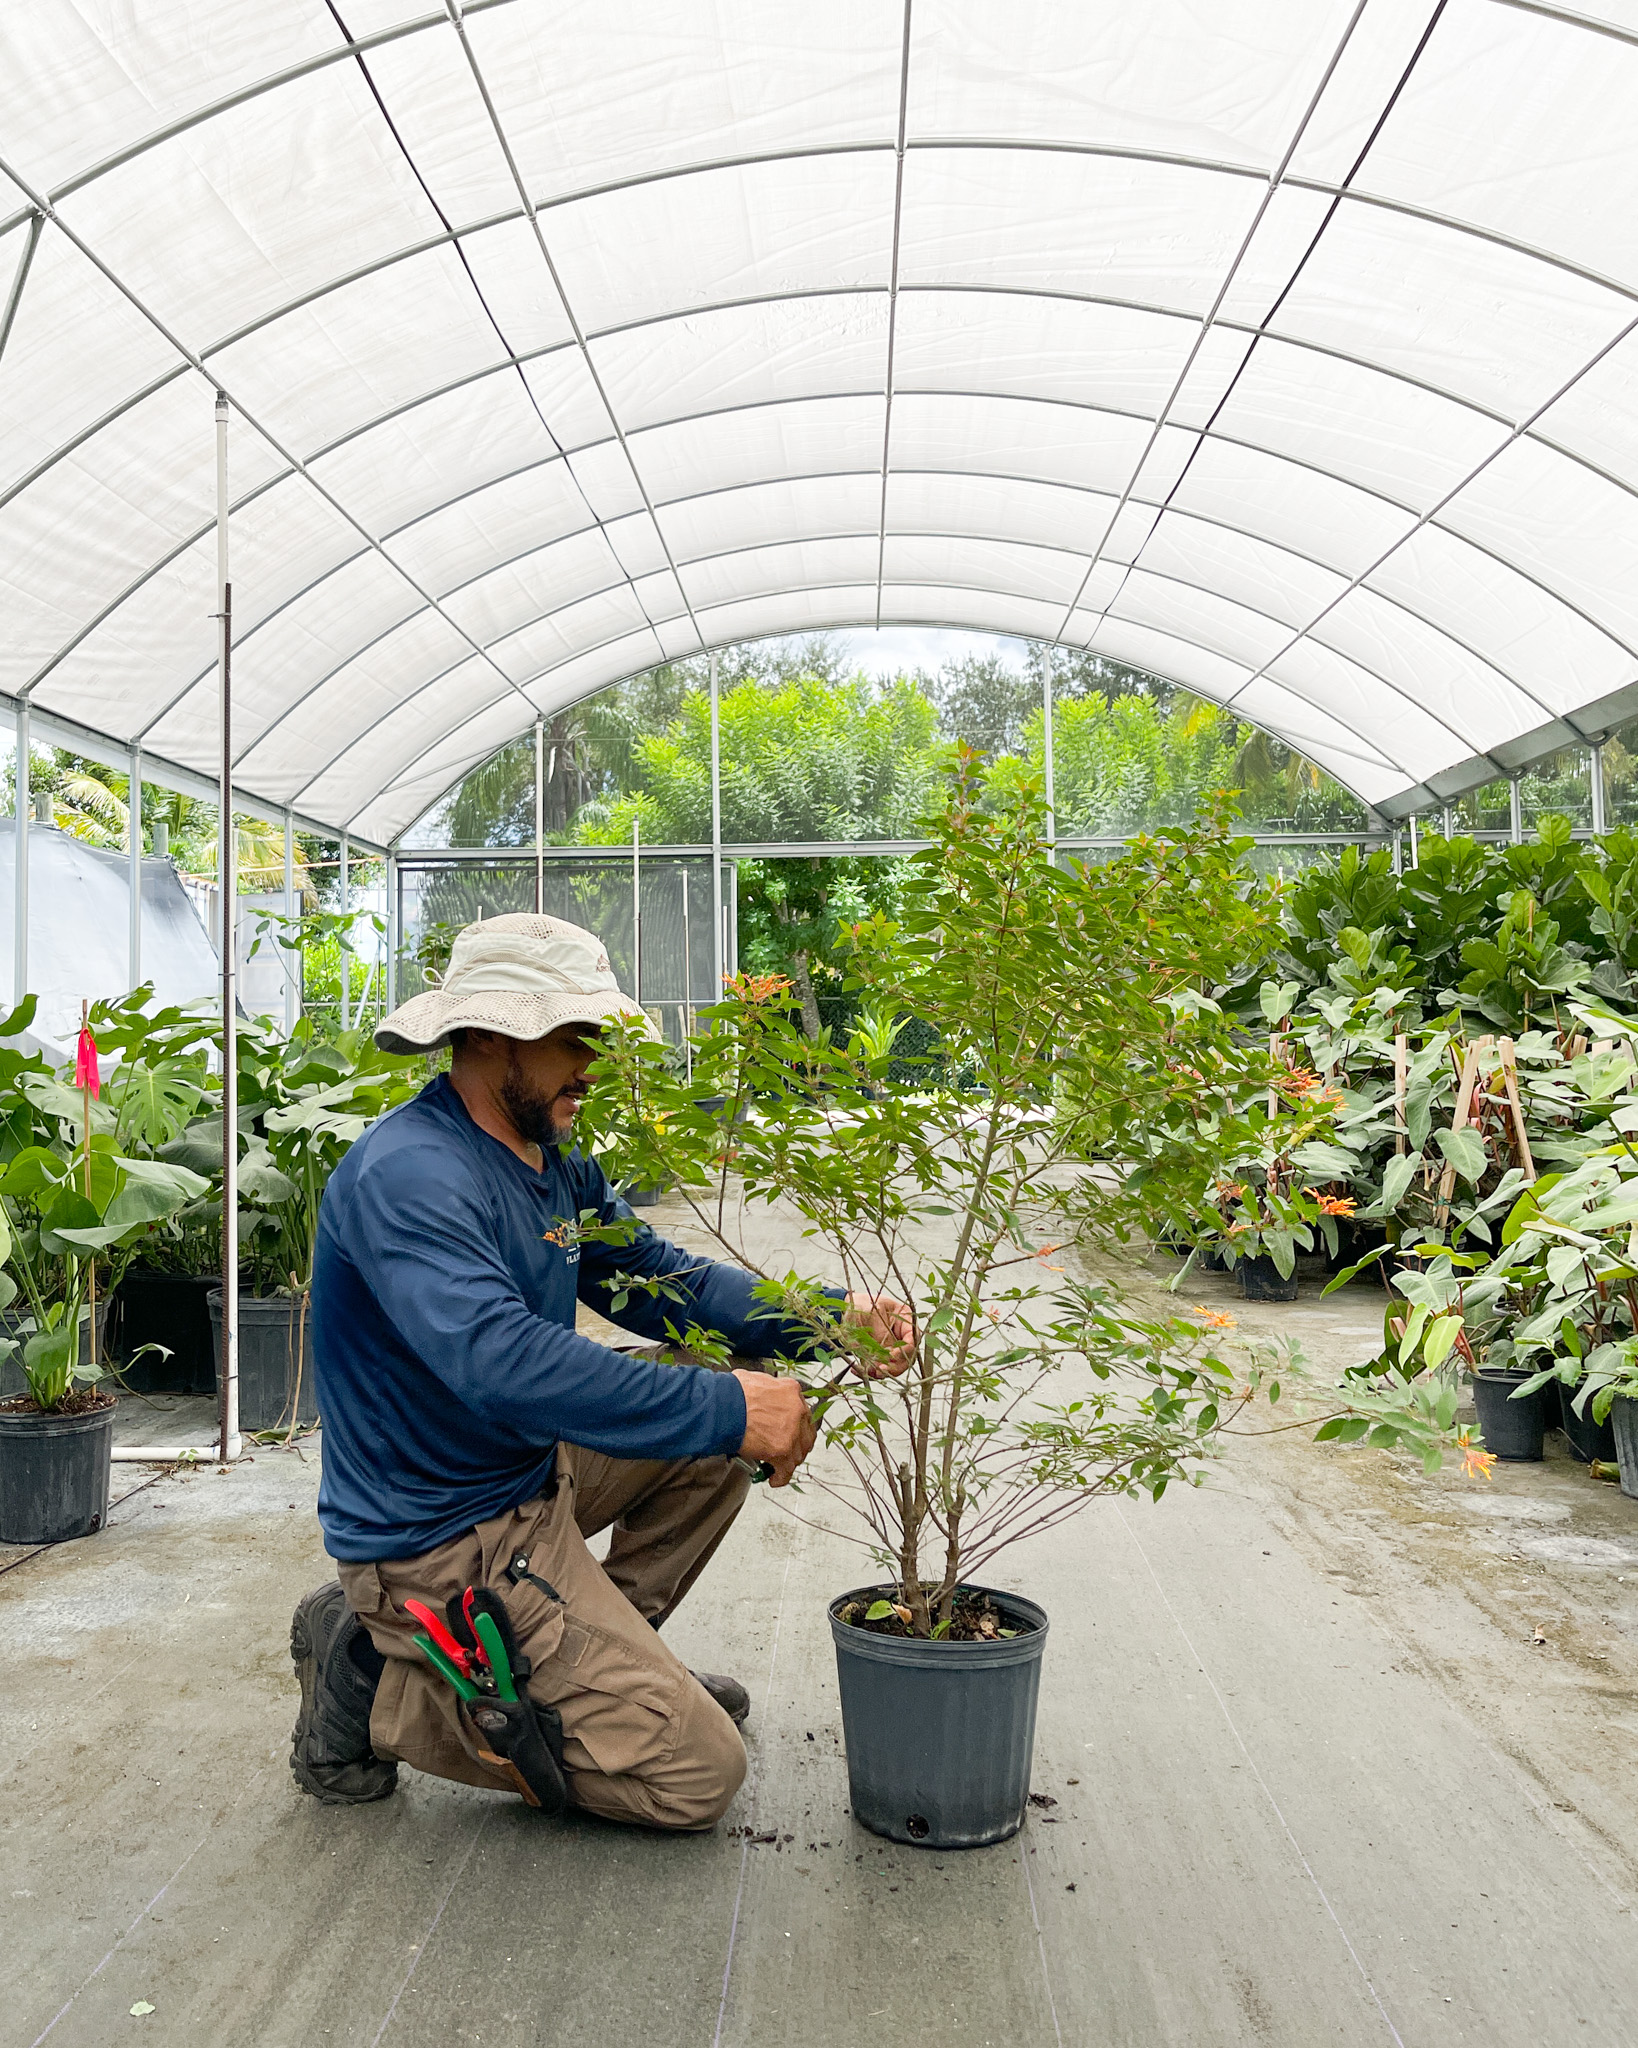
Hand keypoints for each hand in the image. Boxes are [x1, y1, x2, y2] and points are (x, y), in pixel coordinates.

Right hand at [733, 1369, 815, 1486]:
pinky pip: (786, 1470)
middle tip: (787, 1450)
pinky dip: (780, 1477)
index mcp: (790, 1391)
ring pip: (797, 1454)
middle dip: (797, 1445)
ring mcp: (791, 1432)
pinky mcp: (782, 1451)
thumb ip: (767, 1391)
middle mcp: (796, 1410)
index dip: (795, 1425)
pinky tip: (774, 1478)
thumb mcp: (755, 1381)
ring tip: (778, 1467)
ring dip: (788, 1462)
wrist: (723, 1406)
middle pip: (805, 1434)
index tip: (790, 1431)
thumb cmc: (732, 1393)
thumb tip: (763, 1399)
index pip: (801, 1412)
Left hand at [843, 1292, 916, 1377]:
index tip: (891, 1356)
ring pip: (895, 1365)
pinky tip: (862, 1369)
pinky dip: (872, 1371)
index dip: (904, 1350)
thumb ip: (881, 1332)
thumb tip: (886, 1352)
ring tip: (871, 1371)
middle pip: (907, 1356)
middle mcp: (901, 1335)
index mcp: (904, 1319)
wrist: (846, 1310)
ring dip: (884, 1372)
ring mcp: (891, 1346)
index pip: (912, 1338)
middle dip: (895, 1366)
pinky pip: (880, 1367)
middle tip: (881, 1370)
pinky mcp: (880, 1355)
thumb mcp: (872, 1313)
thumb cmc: (861, 1305)